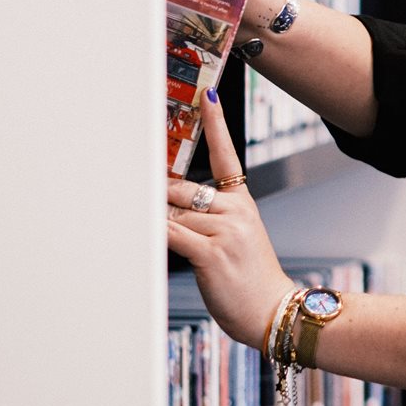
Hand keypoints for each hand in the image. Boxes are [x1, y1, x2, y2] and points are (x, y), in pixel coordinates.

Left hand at [165, 93, 295, 349]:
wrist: (273, 311)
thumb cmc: (249, 278)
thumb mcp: (236, 238)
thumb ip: (205, 217)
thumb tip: (163, 206)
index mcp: (242, 203)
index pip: (227, 155)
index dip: (216, 123)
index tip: (208, 95)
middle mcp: (235, 210)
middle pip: (180, 189)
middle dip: (158, 198)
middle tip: (133, 193)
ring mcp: (225, 229)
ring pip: (172, 213)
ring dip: (156, 225)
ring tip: (153, 238)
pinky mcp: (211, 251)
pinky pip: (171, 233)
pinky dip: (154, 233)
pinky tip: (145, 234)